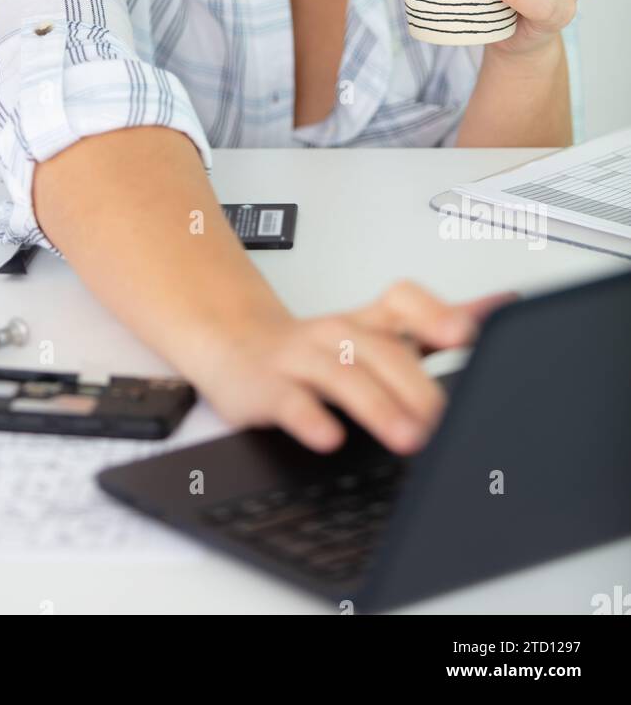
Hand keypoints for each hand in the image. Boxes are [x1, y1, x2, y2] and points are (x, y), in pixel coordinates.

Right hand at [190, 280, 517, 453]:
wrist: (234, 345)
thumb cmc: (314, 349)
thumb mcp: (376, 331)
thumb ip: (436, 321)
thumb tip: (504, 305)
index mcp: (367, 322)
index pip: (401, 301)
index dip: (433, 313)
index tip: (466, 333)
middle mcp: (336, 334)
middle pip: (381, 349)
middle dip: (417, 385)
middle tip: (448, 418)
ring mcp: (300, 360)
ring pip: (342, 376)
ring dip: (378, 406)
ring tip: (408, 436)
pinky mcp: (266, 389)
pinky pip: (289, 402)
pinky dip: (310, 419)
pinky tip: (329, 436)